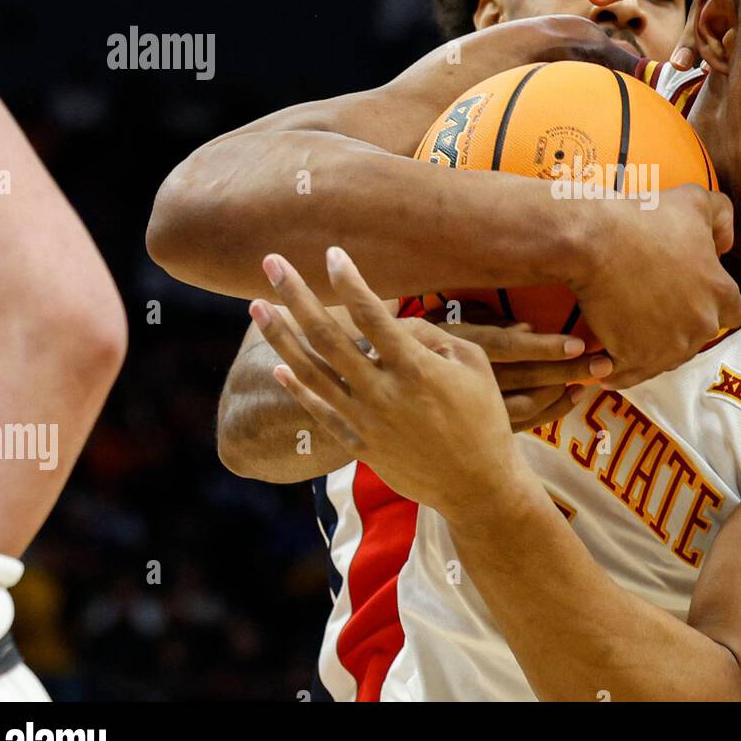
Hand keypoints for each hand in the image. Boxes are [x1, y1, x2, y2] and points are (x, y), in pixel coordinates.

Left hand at [249, 248, 514, 519]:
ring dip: (280, 336)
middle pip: (327, 337)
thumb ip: (431, 338)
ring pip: (311, 372)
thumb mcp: (473, 366)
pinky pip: (319, 411)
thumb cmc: (483, 418)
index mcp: (416, 368)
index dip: (349, 281)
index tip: (331, 253)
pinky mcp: (358, 444)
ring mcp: (365, 421)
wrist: (477, 486)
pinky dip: (298, 388)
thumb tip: (393, 325)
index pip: (372, 315)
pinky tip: (279, 367)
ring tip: (257, 307)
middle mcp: (382, 392)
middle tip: (271, 263)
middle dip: (296, 296)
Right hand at [434, 315, 612, 432]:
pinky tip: (572, 397)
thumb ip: (486, 320)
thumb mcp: (444, 321)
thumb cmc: (420, 342)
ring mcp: (476, 410)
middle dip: (569, 370)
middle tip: (605, 363)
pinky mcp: (482, 427)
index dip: (544, 347)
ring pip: (527, 407)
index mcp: (460, 349)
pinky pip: (523, 424)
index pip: (509, 348)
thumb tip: (525, 328)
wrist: (383, 389)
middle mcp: (469, 383)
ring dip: (561, 392)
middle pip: (527, 379)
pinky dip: (551, 412)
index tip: (578, 343)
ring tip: (589, 379)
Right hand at [568, 186, 740, 389]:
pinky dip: (619, 370)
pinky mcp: (635, 359)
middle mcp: (701, 325)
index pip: (732, 314)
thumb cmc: (645, 218)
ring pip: (666, 358)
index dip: (713, 306)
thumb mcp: (695, 199)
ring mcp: (669, 347)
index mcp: (720, 293)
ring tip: (628, 334)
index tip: (692, 300)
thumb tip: (726, 243)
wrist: (596, 241)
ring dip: (651, 349)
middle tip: (653, 311)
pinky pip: (631, 374)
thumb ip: (722, 216)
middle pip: (697, 337)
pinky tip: (606, 362)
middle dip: (680, 327)